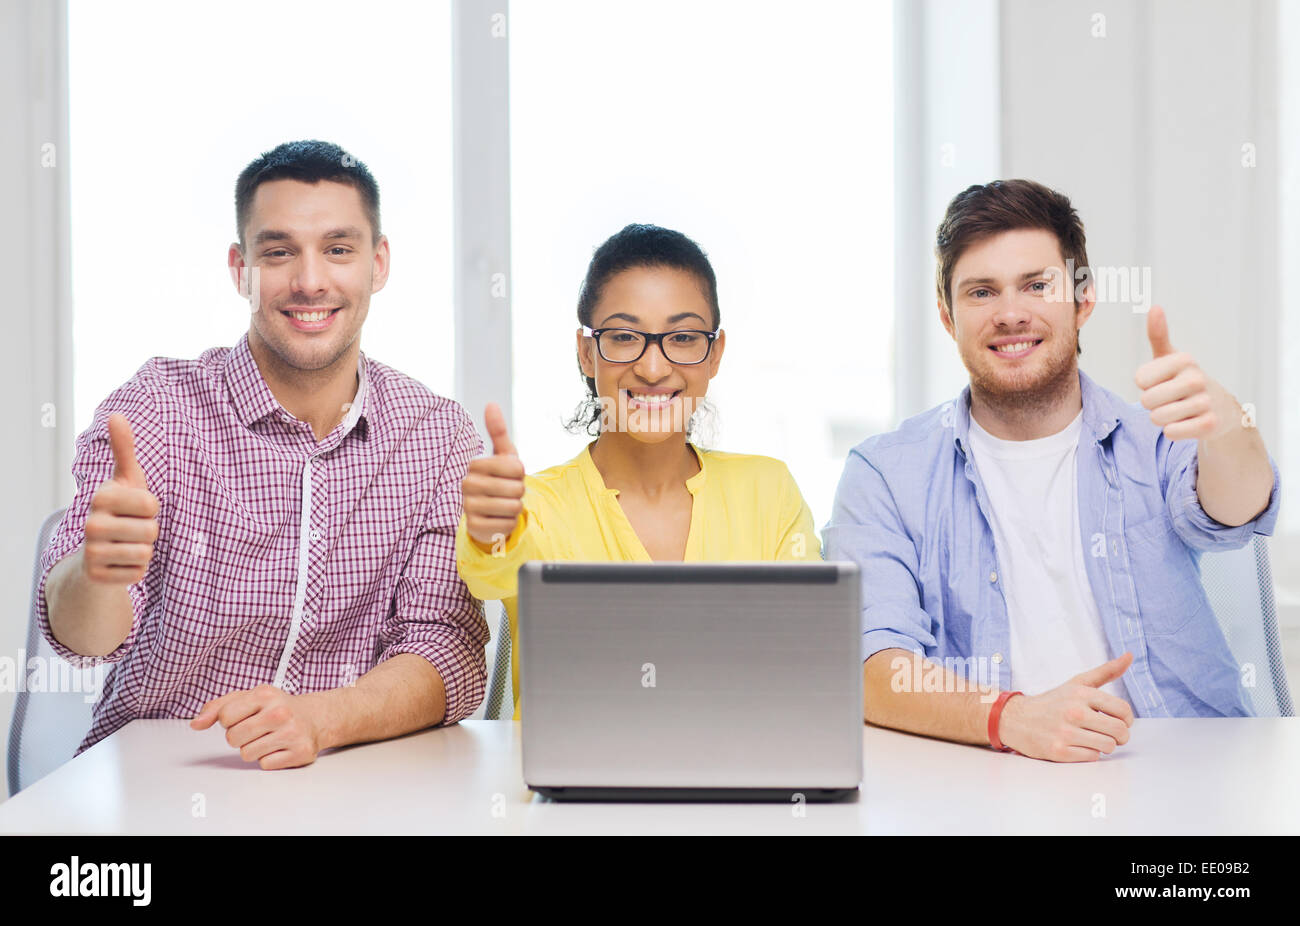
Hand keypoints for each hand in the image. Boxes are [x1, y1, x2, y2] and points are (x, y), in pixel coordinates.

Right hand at [81, 413, 160, 584]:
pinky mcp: (98, 576)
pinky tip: (120, 562)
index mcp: (101, 497)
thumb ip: (124, 449)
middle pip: (151, 530)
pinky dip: (136, 569)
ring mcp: (91, 551)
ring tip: (126, 544)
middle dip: (149, 531)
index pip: (151, 504)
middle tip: (131, 529)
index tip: (135, 508)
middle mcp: (90, 524)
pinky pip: (138, 573)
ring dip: (143, 551)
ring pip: (145, 553)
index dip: (151, 508)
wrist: (97, 552)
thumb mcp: (126, 479)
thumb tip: (117, 415)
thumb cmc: (121, 510)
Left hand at [191, 684, 325, 769]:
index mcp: (265, 694)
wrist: (315, 717)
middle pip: (233, 738)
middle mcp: (280, 712)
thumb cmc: (276, 708)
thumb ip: (217, 707)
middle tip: (257, 729)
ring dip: (254, 749)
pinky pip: (265, 764)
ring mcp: (291, 733)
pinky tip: (280, 747)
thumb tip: (196, 724)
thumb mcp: (248, 698)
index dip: (229, 720)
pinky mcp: (300, 752)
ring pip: (247, 754)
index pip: (224, 716)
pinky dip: (269, 759)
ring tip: (269, 737)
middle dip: (240, 737)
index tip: (243, 716)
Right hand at [462, 403, 525, 549]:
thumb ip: (498, 431)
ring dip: (515, 508)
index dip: (521, 474)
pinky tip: (498, 519)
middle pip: (516, 489)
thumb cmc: (499, 479)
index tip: (511, 475)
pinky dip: (508, 523)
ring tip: (503, 504)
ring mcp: (468, 507)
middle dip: (518, 492)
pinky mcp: (474, 527)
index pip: (516, 468)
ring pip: (513, 507)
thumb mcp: (503, 455)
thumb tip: (491, 404)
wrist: (487, 512)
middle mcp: (467, 484)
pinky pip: (507, 525)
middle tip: (507, 492)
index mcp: (475, 465)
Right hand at [997, 652, 1135, 761]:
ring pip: (1108, 746)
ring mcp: (1065, 732)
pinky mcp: (1059, 751)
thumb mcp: (1077, 684)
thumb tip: (1130, 656)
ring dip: (1104, 745)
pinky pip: (1092, 757)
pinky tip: (1077, 745)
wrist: (1016, 719)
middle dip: (1119, 736)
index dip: (1127, 719)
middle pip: (1119, 731)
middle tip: (1109, 734)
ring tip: (1092, 738)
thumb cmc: (1052, 702)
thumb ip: (1105, 672)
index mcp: (1081, 693)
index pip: (1123, 710)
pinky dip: (1088, 753)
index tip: (1119, 721)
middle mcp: (1074, 712)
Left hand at [1136, 306, 1236, 441]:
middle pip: (1146, 401)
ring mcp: (1205, 402)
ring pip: (1157, 418)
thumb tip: (1155, 307)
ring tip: (1177, 410)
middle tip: (1169, 399)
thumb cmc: (1185, 380)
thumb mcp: (1171, 357)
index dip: (1145, 385)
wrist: (1221, 408)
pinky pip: (1171, 432)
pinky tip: (1186, 422)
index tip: (1161, 381)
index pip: (1140, 380)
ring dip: (1161, 418)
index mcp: (1184, 360)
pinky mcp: (1209, 425)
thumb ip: (1158, 335)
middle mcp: (1196, 378)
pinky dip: (1173, 431)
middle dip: (1152, 404)